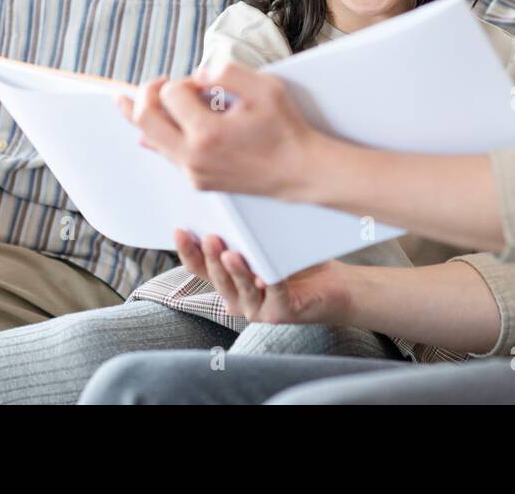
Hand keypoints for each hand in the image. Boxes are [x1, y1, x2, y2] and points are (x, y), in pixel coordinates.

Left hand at [116, 62, 326, 201]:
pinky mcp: (197, 181)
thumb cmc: (285, 130)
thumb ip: (228, 72)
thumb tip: (199, 74)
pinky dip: (156, 137)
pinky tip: (144, 132)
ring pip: (149, 140)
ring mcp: (193, 172)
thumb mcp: (265, 88)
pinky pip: (166, 156)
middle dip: (145, 94)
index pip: (171, 94)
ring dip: (141, 116)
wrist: (299, 171)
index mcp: (208, 133)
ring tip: (124, 101)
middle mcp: (194, 156)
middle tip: (155, 83)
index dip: (182, 80)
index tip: (199, 83)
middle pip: (144, 119)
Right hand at [174, 229, 349, 325]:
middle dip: (211, 257)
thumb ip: (245, 234)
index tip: (180, 229)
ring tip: (230, 253)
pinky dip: (269, 282)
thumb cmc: (295, 262)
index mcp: (227, 281)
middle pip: (218, 277)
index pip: (198, 268)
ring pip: (241, 288)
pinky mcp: (280, 313)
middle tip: (209, 236)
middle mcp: (236, 299)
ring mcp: (256, 309)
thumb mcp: (265, 244)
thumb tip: (228, 200)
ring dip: (234, 271)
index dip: (187, 251)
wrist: (334, 286)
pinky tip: (264, 273)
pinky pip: (274, 293)